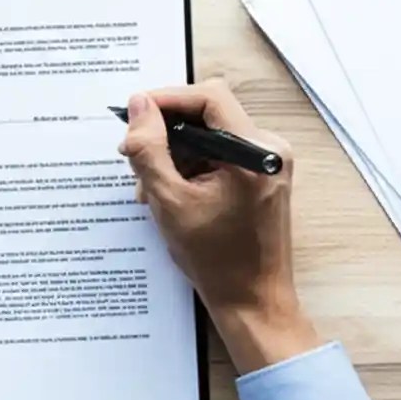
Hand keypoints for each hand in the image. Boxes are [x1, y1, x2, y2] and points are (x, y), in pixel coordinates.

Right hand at [118, 79, 319, 372]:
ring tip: (148, 187)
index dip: (167, 98)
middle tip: (133, 155)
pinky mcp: (259, 176)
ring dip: (174, 154)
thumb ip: (149, 149)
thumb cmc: (218, 261)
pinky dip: (190, 167)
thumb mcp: (169, 201)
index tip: (135, 113)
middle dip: (165, 132)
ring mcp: (267, 164)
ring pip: (208, 135)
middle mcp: (268, 150)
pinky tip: (169, 192)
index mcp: (254, 152)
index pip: (209, 97)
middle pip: (207, 114)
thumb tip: (138, 107)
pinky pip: (217, 154)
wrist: (252, 302)